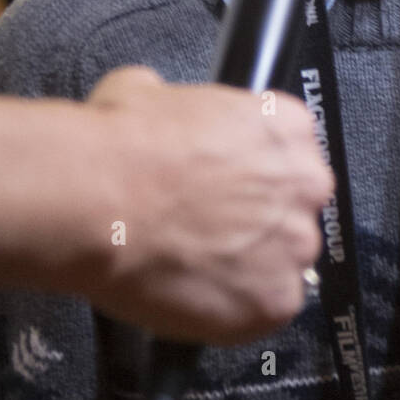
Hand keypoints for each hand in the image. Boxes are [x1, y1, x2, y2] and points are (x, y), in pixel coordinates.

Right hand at [78, 67, 334, 344]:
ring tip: (195, 265)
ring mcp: (295, 245)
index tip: (226, 186)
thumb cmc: (118, 146)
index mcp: (286, 125)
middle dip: (257, 219)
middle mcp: (305, 183)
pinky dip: (235, 309)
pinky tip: (198, 295)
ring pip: (282, 261)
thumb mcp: (146, 90)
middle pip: (293, 208)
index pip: (289, 152)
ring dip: (248, 265)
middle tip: (208, 229)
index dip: (252, 172)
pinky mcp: (275, 301)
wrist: (94, 202)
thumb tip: (159, 104)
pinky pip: (266, 309)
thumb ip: (178, 104)